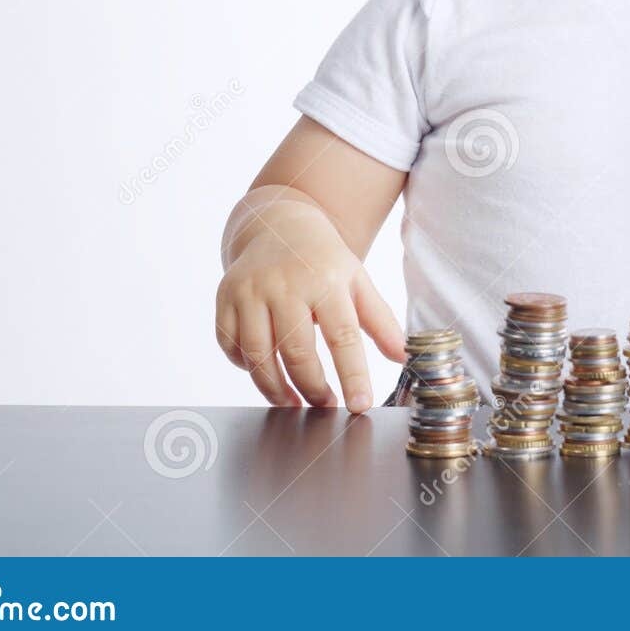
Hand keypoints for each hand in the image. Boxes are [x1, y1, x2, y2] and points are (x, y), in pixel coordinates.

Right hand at [215, 200, 405, 411]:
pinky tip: (264, 372)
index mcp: (325, 280)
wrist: (278, 224)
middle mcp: (284, 284)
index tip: (360, 404)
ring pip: (258, 355)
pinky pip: (229, 345)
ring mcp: (250, 290)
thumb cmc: (323, 260)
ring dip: (276, 389)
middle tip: (326, 406)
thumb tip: (405, 357)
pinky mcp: (224, 297)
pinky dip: (245, 366)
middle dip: (312, 389)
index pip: (342, 335)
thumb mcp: (358, 281)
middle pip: (296, 352)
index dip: (352, 374)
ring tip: (294, 402)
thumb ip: (380, 320)